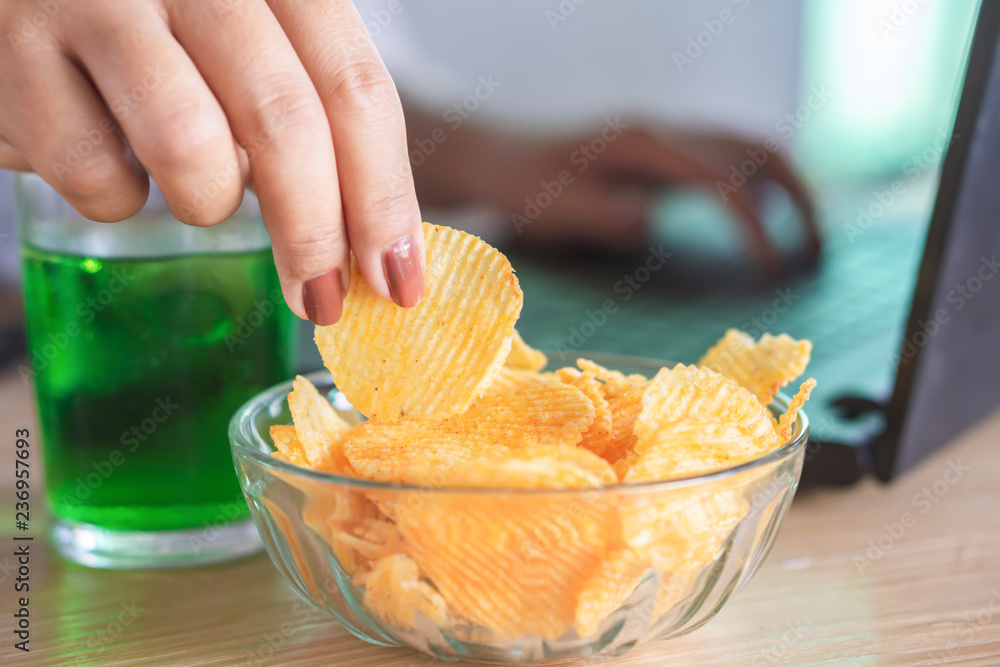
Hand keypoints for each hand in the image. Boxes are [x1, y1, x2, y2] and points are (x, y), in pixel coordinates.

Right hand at [0, 0, 424, 323]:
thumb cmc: (157, 22)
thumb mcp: (251, 41)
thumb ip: (311, 112)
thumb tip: (374, 244)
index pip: (355, 88)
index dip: (384, 197)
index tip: (397, 279)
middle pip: (285, 123)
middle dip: (314, 235)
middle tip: (320, 300)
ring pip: (191, 150)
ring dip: (205, 203)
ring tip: (190, 186)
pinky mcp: (12, 51)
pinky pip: (94, 172)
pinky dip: (114, 196)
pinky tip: (105, 153)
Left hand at [408, 114, 819, 272]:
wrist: (497, 157)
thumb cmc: (521, 189)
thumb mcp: (554, 210)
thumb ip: (601, 215)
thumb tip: (649, 222)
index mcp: (641, 146)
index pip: (721, 180)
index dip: (754, 225)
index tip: (771, 269)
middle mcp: (662, 131)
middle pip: (755, 150)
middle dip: (796, 198)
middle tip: (816, 251)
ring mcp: (664, 136)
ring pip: (747, 147)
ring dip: (784, 187)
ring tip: (801, 239)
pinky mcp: (661, 150)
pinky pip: (726, 157)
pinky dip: (756, 184)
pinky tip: (756, 221)